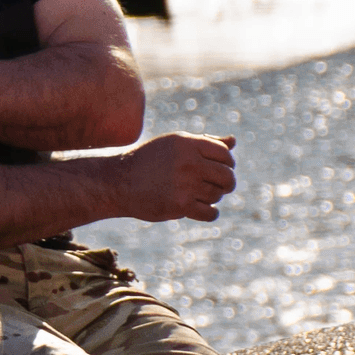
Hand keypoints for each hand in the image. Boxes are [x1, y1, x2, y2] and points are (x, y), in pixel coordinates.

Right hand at [114, 134, 236, 222]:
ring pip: (217, 195)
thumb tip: (233, 142)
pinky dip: (210, 213)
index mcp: (188, 144)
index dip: (227, 163)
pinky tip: (201, 208)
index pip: (225, 154)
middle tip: (219, 186)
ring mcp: (185, 184)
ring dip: (212, 197)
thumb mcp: (175, 144)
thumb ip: (205, 142)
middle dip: (227, 183)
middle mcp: (188, 162)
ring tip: (198, 194)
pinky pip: (210, 213)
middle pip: (227, 176)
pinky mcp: (180, 205)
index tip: (220, 169)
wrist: (121, 181)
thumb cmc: (150, 160)